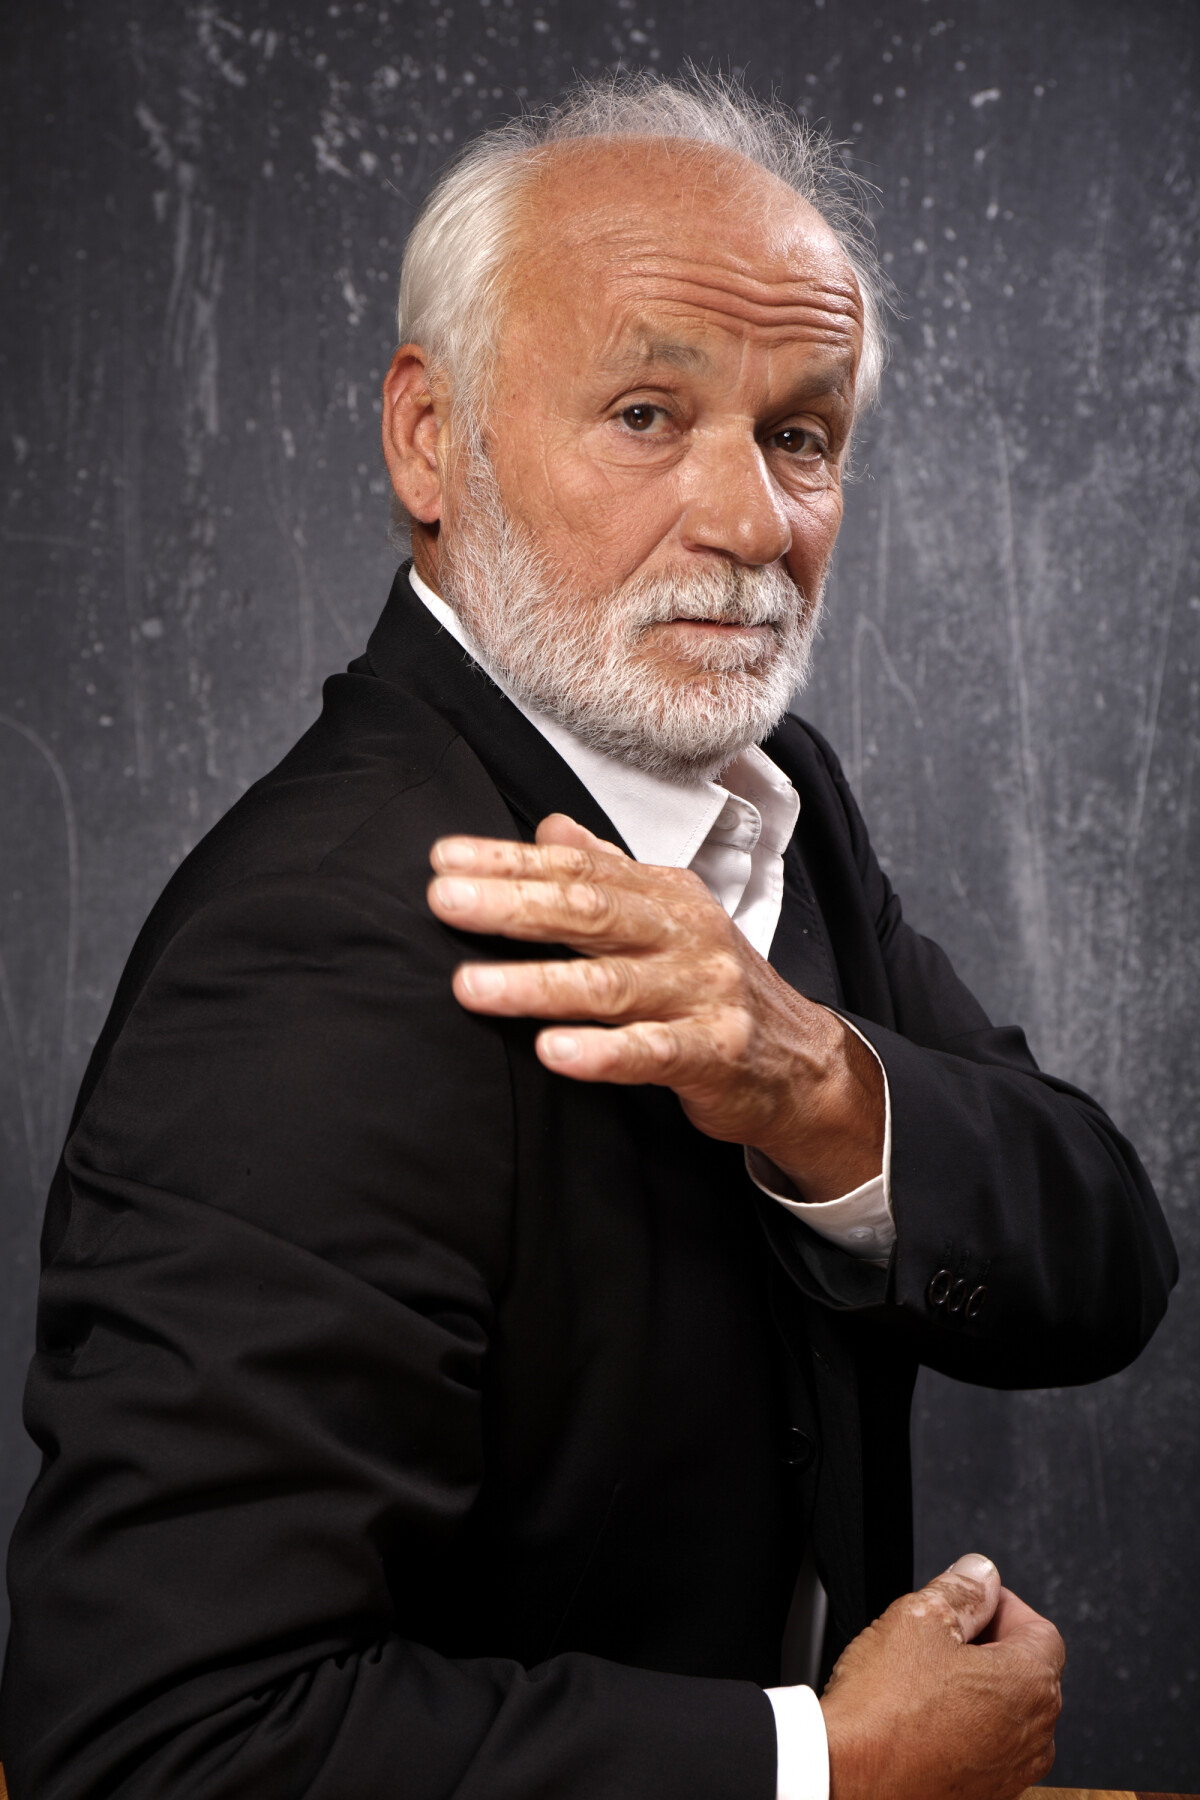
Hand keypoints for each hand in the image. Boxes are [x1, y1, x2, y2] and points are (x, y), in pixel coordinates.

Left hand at [427, 812, 883, 1202]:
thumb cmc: (712, 985)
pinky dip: (602, 1053)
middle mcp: (685, 933)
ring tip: (470, 986)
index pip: (578, 867)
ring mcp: (703, 991)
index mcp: (665, 894)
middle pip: (590, 910)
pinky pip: (652, 1051)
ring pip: (610, 984)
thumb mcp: (666, 917)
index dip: (509, 861)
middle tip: (445, 901)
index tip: (443, 860)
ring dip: (536, 983)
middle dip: (512, 904)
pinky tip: (552, 1052)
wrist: (799, 1059)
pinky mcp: (716, 1053)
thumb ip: (607, 872)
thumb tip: (548, 826)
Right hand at [820, 1553, 1064, 1799]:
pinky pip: (987, 1749)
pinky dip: (965, 1729)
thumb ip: (961, 1589)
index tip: (969, 1601)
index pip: (1040, 1629)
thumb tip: (981, 1574)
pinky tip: (922, 1718)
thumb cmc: (881, 1711)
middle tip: (940, 1634)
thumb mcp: (918, 1619)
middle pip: (1026, 1672)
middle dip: (988, 1645)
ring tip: (925, 1678)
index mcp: (1030, 1686)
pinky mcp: (985, 1796)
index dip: (1000, 1605)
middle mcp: (1035, 1738)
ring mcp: (1012, 1775)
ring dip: (976, 1689)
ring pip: (1006, 1713)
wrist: (846, 1780)